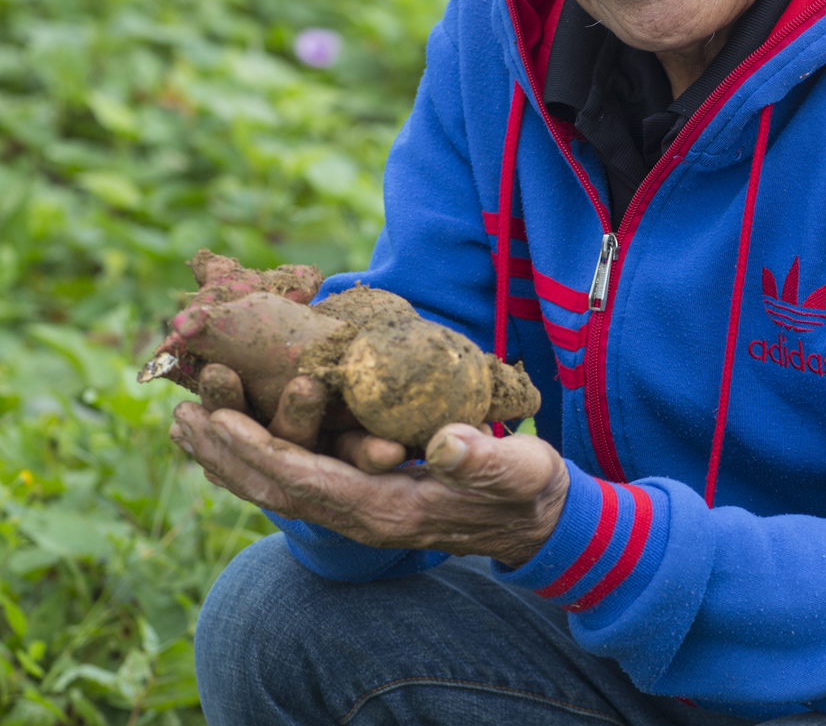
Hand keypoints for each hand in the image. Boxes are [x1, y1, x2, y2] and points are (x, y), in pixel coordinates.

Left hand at [170, 400, 569, 567]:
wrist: (537, 518)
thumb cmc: (527, 488)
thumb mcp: (517, 470)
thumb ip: (482, 458)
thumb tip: (443, 443)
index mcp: (390, 510)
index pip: (307, 481)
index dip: (258, 450)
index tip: (216, 419)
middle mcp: (363, 516)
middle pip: (277, 489)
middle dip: (226, 454)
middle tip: (179, 417)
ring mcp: (361, 509)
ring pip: (281, 486)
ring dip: (232, 456)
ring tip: (190, 422)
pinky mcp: (365, 495)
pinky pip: (299, 477)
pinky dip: (261, 455)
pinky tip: (241, 433)